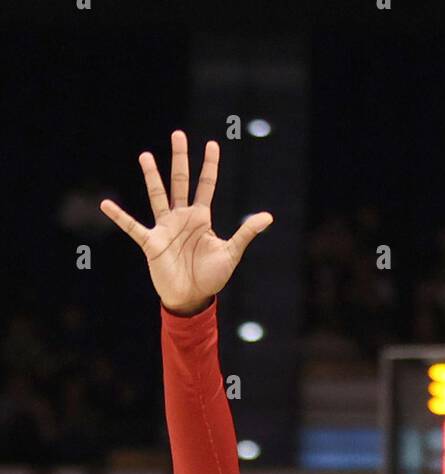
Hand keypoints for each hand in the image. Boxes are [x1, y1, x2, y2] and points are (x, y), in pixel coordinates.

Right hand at [99, 129, 272, 313]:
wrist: (192, 298)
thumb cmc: (211, 277)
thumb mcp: (231, 253)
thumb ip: (246, 233)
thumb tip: (268, 217)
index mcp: (201, 218)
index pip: (206, 185)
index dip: (209, 166)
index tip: (212, 144)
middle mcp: (182, 217)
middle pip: (180, 181)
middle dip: (180, 159)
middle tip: (178, 134)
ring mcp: (165, 228)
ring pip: (158, 195)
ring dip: (152, 176)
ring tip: (146, 155)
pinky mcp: (152, 242)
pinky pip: (132, 227)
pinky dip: (119, 217)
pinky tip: (106, 205)